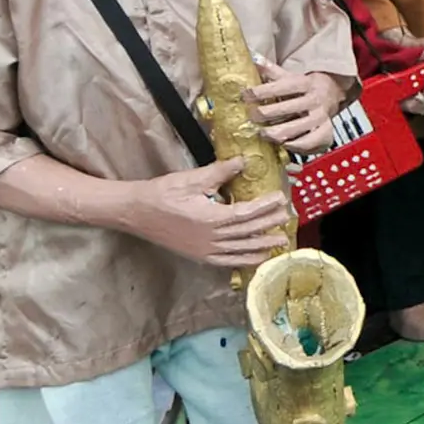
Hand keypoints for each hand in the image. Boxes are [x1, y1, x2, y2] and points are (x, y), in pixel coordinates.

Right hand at [125, 158, 291, 267]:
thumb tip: (244, 161)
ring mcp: (205, 250)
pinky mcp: (199, 256)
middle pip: (247, 231)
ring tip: (281, 240)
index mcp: (210, 218)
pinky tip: (258, 258)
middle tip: (288, 216)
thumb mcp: (191, 179)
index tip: (280, 198)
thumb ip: (219, 173)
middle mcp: (210, 238)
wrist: (135, 212)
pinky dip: (244, 260)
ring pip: (241, 249)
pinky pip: (227, 262)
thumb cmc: (161, 193)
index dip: (265, 206)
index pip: (245, 213)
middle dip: (269, 223)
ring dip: (262, 244)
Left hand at [247, 62, 345, 151]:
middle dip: (263, 114)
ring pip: (293, 130)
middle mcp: (315, 100)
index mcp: (306, 84)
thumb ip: (271, 70)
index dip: (261, 92)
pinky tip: (282, 143)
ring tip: (262, 133)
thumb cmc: (305, 87)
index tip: (245, 95)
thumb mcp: (290, 76)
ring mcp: (320, 118)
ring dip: (273, 133)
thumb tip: (252, 58)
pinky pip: (308, 144)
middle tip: (251, 116)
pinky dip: (293, 146)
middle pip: (285, 109)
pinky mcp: (325, 133)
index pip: (281, 87)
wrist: (333, 94)